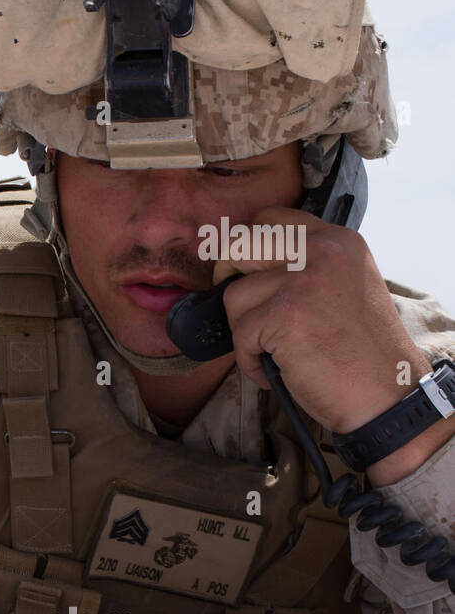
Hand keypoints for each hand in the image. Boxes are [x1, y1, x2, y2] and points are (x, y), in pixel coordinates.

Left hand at [215, 207, 430, 437]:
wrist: (385, 395)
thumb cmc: (359, 351)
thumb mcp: (344, 286)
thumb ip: (305, 267)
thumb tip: (245, 268)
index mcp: (337, 240)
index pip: (269, 218)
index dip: (245, 247)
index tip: (243, 273)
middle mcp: (322, 251)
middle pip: (238, 244)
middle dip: (227, 278)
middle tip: (242, 311)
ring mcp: (304, 280)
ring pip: (233, 295)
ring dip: (243, 330)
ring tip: (273, 351)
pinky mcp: (285, 314)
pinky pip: (239, 334)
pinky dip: (249, 361)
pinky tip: (275, 370)